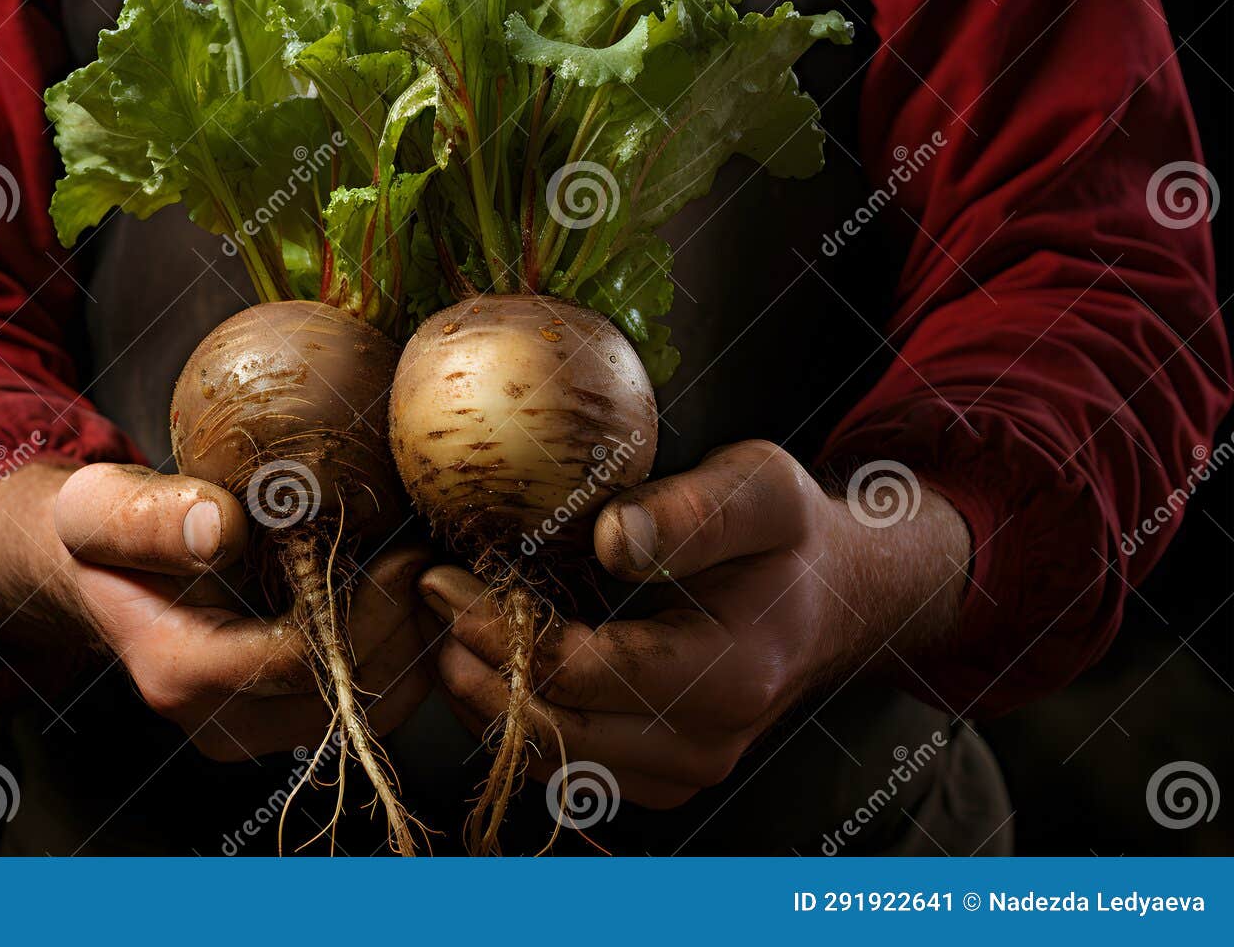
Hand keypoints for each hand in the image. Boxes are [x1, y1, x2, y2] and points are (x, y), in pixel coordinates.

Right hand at [0, 461, 431, 761]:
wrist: (92, 572)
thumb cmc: (100, 532)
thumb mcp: (102, 507)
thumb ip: (151, 518)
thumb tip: (219, 528)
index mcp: (179, 672)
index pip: (300, 663)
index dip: (367, 609)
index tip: (405, 549)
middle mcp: (218, 721)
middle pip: (345, 698)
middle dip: (403, 630)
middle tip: (431, 559)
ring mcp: (250, 730)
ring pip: (364, 715)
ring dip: (410, 650)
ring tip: (426, 578)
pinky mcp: (276, 721)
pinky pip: (360, 710)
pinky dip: (398, 661)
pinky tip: (408, 604)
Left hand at [418, 440, 969, 808]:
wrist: (835, 597)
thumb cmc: (791, 533)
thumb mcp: (761, 488)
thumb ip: (690, 513)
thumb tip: (612, 538)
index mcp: (729, 674)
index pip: (581, 673)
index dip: (500, 630)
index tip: (443, 576)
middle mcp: (706, 744)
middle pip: (554, 730)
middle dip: (475, 668)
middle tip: (429, 601)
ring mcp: (685, 772)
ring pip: (552, 760)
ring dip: (486, 700)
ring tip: (442, 629)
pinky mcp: (661, 776)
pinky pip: (570, 766)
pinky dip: (519, 718)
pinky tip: (488, 661)